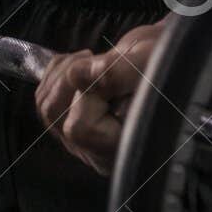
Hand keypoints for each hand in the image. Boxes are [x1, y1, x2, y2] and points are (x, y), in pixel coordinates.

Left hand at [34, 20, 168, 175]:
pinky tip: (82, 63)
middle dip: (68, 79)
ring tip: (89, 59)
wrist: (166, 62)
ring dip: (59, 74)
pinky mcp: (74, 127)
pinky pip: (45, 100)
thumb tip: (77, 76)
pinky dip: (55, 73)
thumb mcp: (149, 62)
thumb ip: (116, 72)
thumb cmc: (166, 64)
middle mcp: (101, 153)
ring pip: (46, 108)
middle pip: (56, 118)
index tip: (110, 76)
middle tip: (94, 59)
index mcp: (124, 146)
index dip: (87, 94)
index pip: (80, 128)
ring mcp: (84, 143)